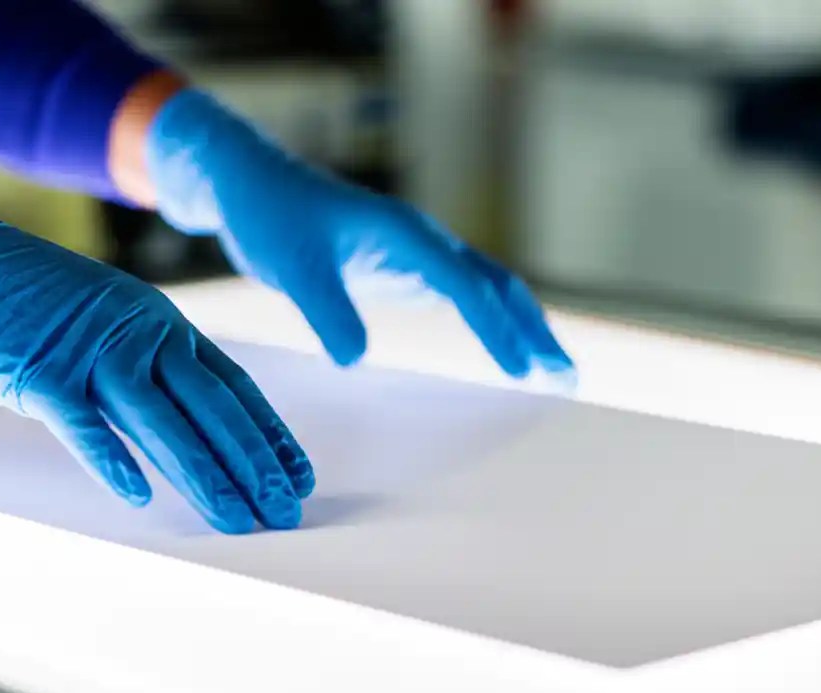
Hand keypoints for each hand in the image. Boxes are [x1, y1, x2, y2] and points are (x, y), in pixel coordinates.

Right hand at [0, 144, 310, 532]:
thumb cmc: (14, 291)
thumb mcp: (97, 317)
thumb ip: (135, 358)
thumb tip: (169, 408)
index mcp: (157, 322)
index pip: (232, 385)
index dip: (269, 433)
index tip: (298, 475)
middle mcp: (138, 334)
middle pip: (212, 408)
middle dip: (254, 464)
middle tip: (285, 511)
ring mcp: (90, 351)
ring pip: (164, 421)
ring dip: (205, 475)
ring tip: (238, 518)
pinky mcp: (38, 372)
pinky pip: (82, 423)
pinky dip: (110, 458)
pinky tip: (139, 495)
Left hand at [146, 90, 574, 377]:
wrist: (253, 186)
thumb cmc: (272, 218)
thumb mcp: (292, 267)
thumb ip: (325, 309)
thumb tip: (354, 359)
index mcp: (407, 235)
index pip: (466, 287)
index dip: (496, 330)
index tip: (520, 372)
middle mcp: (425, 241)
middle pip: (498, 285)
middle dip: (535, 331)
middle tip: (567, 378)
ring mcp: (420, 254)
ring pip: (490, 289)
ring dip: (526, 328)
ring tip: (557, 372)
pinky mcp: (407, 267)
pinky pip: (466, 296)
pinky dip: (496, 323)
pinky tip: (507, 349)